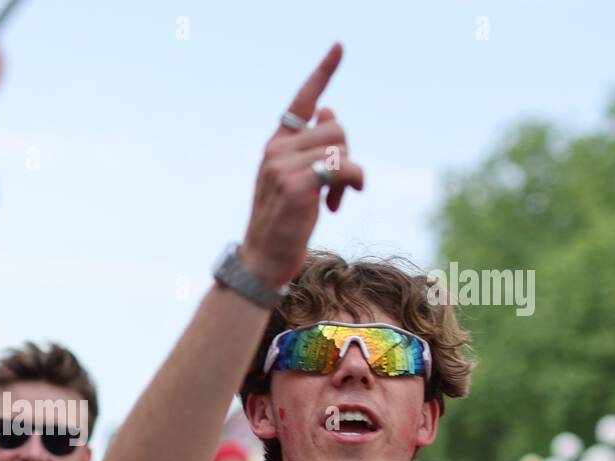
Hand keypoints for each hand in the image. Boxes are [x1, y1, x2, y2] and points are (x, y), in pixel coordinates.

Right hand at [242, 43, 364, 288]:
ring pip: (341, 147)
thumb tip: (330, 112)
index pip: (302, 101)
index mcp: (276, 145)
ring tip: (337, 200)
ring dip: (350, 175)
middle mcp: (276, 150)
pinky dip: (351, 184)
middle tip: (340, 188)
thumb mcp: (297, 180)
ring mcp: (283, 166)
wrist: (263, 260)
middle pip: (336, 128)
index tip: (339, 46)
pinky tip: (337, 206)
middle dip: (347, 156)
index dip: (323, 72)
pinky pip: (342, 168)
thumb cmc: (284, 222)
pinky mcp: (296, 185)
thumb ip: (311, 148)